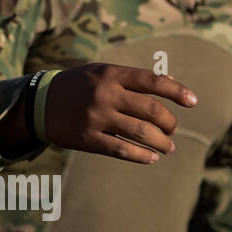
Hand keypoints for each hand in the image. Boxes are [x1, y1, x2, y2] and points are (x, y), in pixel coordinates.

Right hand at [0, 63, 196, 164]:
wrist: (39, 102)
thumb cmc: (79, 86)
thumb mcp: (101, 73)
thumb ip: (132, 78)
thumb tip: (172, 85)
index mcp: (110, 75)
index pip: (153, 81)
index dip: (177, 91)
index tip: (193, 101)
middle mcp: (105, 95)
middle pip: (152, 111)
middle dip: (170, 123)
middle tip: (172, 129)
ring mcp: (96, 118)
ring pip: (142, 133)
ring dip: (162, 143)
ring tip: (168, 147)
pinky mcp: (88, 139)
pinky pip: (123, 150)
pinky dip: (143, 156)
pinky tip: (151, 158)